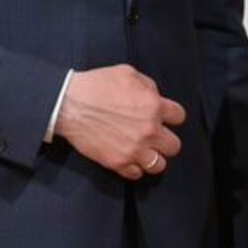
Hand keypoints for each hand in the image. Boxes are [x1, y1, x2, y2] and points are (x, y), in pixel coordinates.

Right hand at [53, 64, 186, 180]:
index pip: (179, 117)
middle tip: (154, 137)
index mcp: (154, 106)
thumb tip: (155, 97)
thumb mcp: (128, 73)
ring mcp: (134, 149)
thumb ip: (148, 86)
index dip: (171, 117)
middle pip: (174, 146)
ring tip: (144, 152)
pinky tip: (129, 159)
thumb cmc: (96, 86)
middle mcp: (149, 130)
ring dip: (153, 158)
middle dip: (165, 141)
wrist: (69, 104)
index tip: (164, 119)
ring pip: (159, 165)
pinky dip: (134, 168)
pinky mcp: (118, 162)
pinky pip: (136, 174)